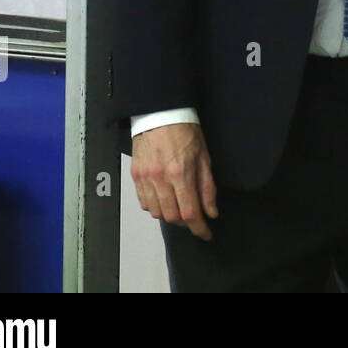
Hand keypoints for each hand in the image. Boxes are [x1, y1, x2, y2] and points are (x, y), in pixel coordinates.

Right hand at [131, 122, 218, 240]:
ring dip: (170, 215)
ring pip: (157, 212)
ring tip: (180, 206)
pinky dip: (155, 207)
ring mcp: (145, 178)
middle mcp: (161, 179)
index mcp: (181, 173)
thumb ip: (207, 187)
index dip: (199, 228)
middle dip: (186, 223)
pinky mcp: (135, 176)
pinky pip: (144, 203)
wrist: (160, 114)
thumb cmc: (187, 132)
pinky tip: (164, 199)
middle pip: (172, 217)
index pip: (190, 212)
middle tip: (194, 218)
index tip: (206, 234)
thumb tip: (211, 212)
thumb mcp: (204, 156)